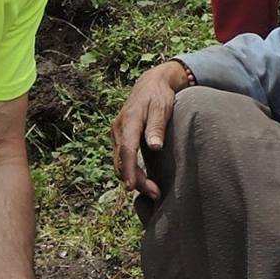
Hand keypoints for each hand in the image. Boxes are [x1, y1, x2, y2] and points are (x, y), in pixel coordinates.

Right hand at [110, 61, 191, 199]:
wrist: (150, 84)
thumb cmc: (159, 96)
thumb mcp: (162, 108)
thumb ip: (157, 127)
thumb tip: (155, 146)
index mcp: (129, 120)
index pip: (127, 149)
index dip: (129, 169)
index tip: (133, 187)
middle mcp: (118, 128)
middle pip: (121, 160)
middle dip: (135, 180)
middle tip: (155, 194)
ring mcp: (117, 133)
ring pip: (120, 161)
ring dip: (133, 177)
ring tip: (153, 191)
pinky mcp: (120, 137)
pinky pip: (121, 157)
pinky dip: (130, 170)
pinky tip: (143, 180)